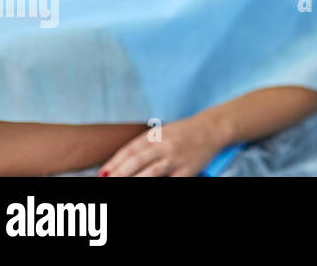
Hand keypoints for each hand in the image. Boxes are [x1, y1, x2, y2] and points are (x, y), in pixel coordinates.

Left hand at [99, 114, 227, 176]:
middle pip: (137, 161)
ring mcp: (176, 158)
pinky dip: (158, 184)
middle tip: (107, 181)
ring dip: (134, 180)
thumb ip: (145, 144)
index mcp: (157, 135)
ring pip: (151, 172)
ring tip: (121, 185)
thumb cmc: (185, 132)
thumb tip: (122, 161)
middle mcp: (165, 145)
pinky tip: (146, 186)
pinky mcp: (187, 169)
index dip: (115, 161)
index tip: (103, 172)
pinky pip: (169, 180)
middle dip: (119, 173)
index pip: (131, 149)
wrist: (213, 129)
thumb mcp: (164, 131)